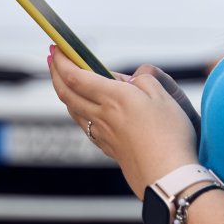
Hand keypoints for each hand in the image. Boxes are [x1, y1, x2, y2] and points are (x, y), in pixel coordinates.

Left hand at [47, 46, 197, 199]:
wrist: (167, 177)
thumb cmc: (169, 136)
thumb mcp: (163, 96)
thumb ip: (145, 79)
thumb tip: (134, 77)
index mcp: (113, 98)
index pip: (76, 75)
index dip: (62, 60)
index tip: (57, 47)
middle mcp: (102, 115)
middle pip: (66, 92)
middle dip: (55, 73)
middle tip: (53, 59)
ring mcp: (102, 134)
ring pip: (73, 109)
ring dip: (65, 91)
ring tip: (66, 80)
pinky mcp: (108, 148)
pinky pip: (85, 124)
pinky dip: (77, 110)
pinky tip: (84, 108)